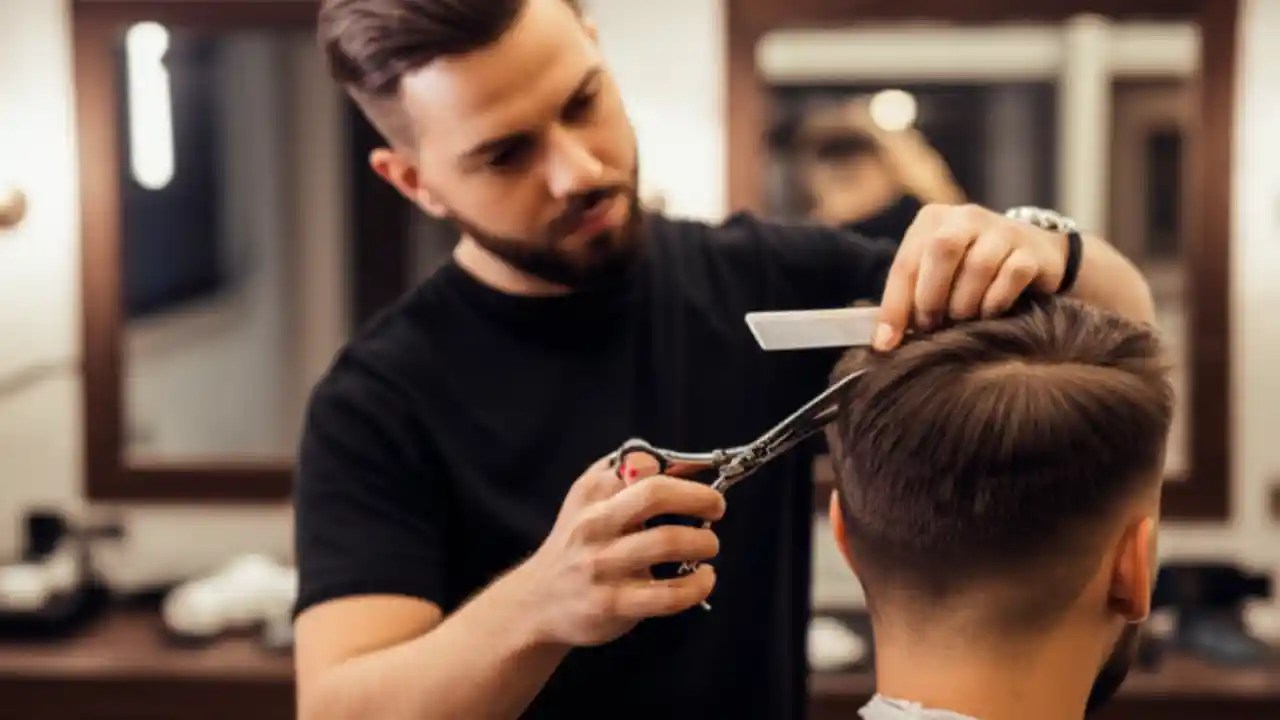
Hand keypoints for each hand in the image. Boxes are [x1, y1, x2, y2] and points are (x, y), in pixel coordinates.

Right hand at [519, 457, 724, 647]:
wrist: (537, 601)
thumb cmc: (578, 541)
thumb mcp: (592, 499)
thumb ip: (633, 477)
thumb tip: (691, 466)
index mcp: (593, 492)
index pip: (642, 464)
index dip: (680, 472)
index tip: (699, 485)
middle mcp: (595, 523)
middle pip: (655, 494)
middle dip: (699, 497)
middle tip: (716, 507)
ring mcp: (602, 565)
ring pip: (667, 542)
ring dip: (703, 542)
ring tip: (708, 545)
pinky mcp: (613, 604)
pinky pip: (668, 594)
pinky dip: (698, 585)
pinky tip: (704, 578)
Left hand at [874, 203, 1067, 349]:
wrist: (1032, 253)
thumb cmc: (968, 270)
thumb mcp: (934, 275)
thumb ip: (909, 298)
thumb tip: (883, 341)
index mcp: (932, 220)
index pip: (905, 263)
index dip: (894, 306)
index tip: (886, 343)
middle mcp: (966, 217)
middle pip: (941, 251)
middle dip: (931, 297)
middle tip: (932, 326)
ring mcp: (1003, 229)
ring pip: (978, 266)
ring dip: (964, 303)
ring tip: (961, 319)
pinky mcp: (1032, 249)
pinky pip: (1012, 275)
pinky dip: (995, 301)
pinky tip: (989, 313)